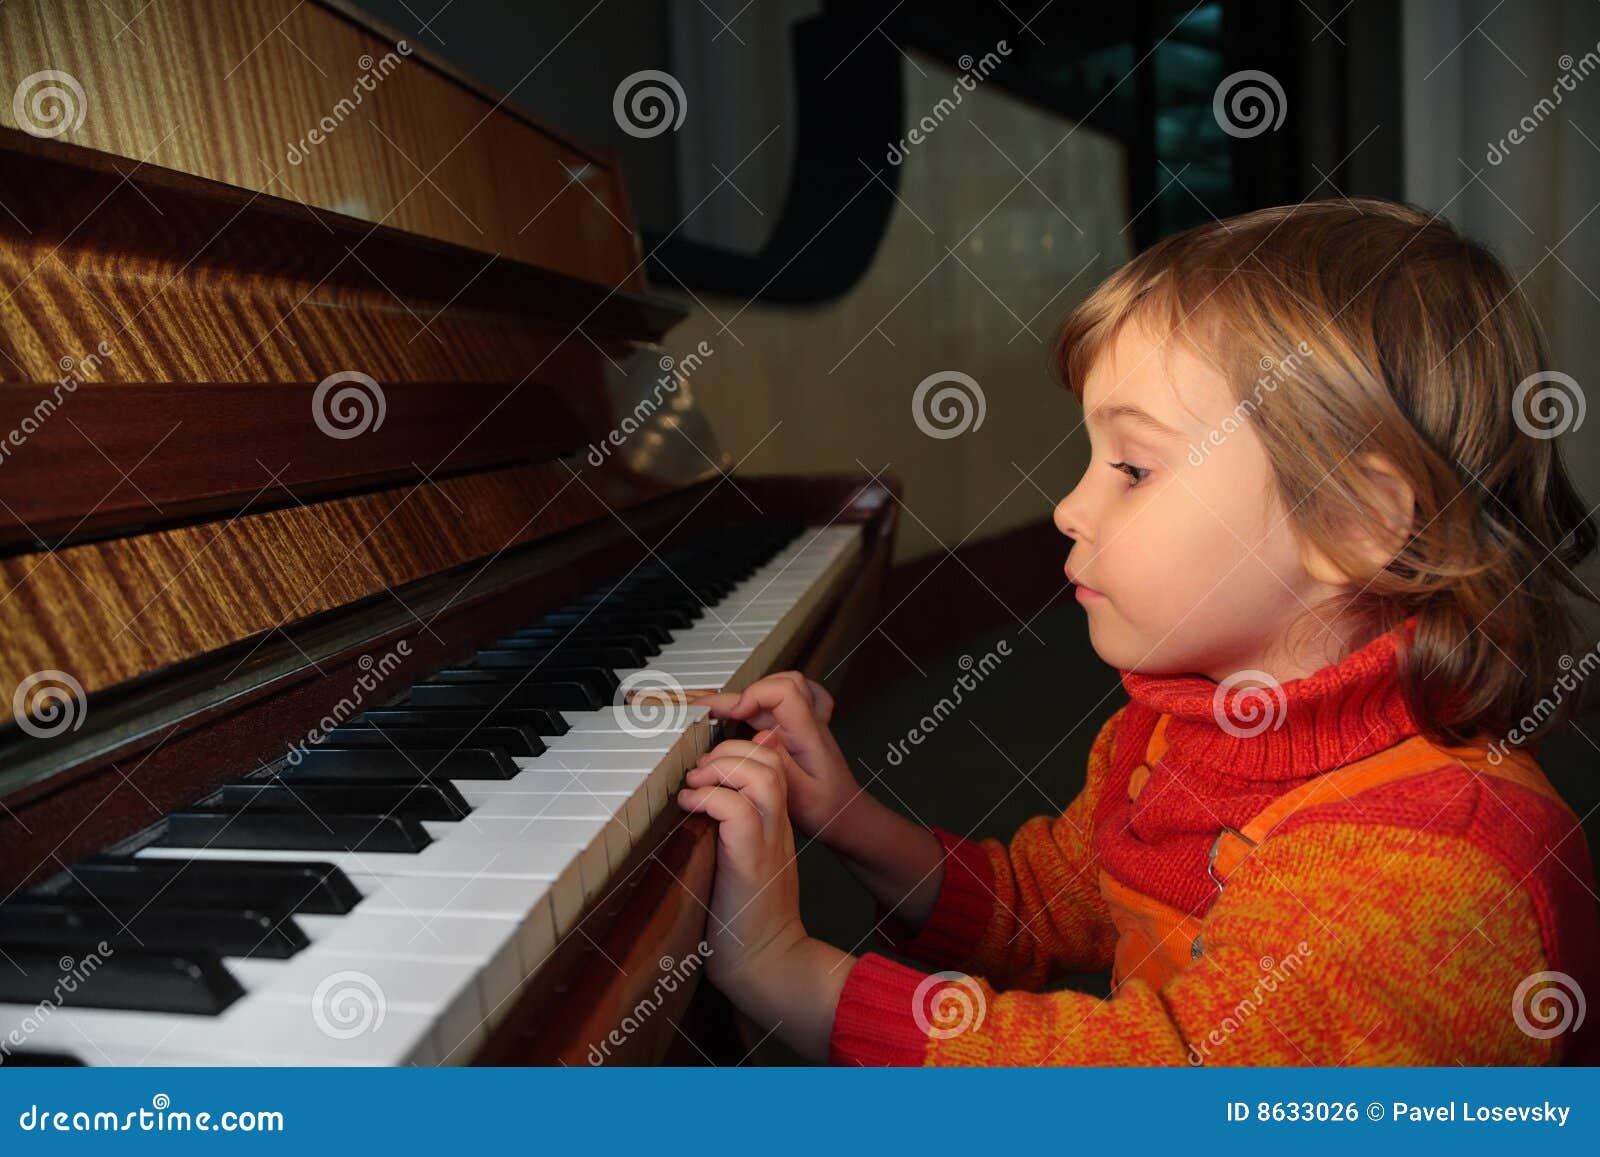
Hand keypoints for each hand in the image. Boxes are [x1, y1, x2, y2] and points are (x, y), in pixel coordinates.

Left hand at [675, 741, 805, 994]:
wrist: (766, 963)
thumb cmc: (744, 919)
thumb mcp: (740, 862)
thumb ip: (731, 829)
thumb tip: (710, 798)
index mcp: (774, 823)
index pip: (771, 761)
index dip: (740, 749)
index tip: (706, 766)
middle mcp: (776, 826)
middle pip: (769, 759)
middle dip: (729, 750)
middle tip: (698, 773)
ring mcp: (768, 841)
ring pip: (761, 776)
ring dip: (721, 769)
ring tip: (695, 785)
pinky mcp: (752, 861)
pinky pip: (738, 811)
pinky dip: (709, 799)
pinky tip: (689, 807)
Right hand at [691, 672, 858, 837]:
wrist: (846, 815)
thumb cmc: (825, 809)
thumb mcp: (800, 795)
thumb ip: (779, 764)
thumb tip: (759, 734)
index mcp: (808, 733)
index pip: (784, 690)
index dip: (755, 694)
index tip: (734, 713)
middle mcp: (808, 722)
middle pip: (776, 685)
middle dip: (739, 694)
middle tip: (708, 710)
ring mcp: (805, 723)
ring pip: (777, 691)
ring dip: (747, 697)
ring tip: (719, 711)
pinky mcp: (800, 730)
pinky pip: (785, 701)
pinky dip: (764, 699)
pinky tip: (749, 709)